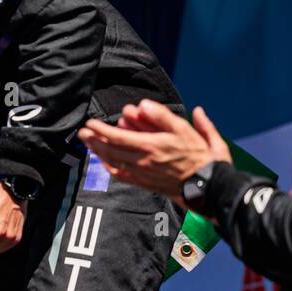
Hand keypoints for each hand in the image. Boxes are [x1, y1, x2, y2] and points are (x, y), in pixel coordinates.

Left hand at [77, 100, 231, 206]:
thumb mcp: (186, 130)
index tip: (90, 123)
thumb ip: (163, 116)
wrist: (209, 186)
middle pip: (111, 149)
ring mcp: (142, 173)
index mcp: (151, 146)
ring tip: (89, 144)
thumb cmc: (201, 156)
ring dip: (98, 152)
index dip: (101, 130)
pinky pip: (121, 175)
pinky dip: (109, 167)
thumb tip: (143, 104)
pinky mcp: (145, 183)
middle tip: (82, 132)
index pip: (118, 137)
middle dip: (94, 140)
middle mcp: (143, 160)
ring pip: (113, 162)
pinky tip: (103, 161)